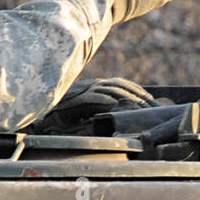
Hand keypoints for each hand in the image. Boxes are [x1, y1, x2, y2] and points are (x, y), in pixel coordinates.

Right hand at [33, 77, 159, 133]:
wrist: (48, 111)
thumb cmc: (68, 111)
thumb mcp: (91, 109)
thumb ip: (104, 108)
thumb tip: (121, 115)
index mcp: (99, 85)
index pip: (123, 84)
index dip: (137, 90)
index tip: (151, 99)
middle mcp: (95, 84)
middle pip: (121, 85)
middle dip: (138, 94)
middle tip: (151, 105)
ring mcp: (87, 89)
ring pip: (112, 89)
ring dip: (128, 97)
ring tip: (140, 106)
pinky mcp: (79, 97)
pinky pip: (95, 96)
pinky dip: (106, 100)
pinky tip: (116, 105)